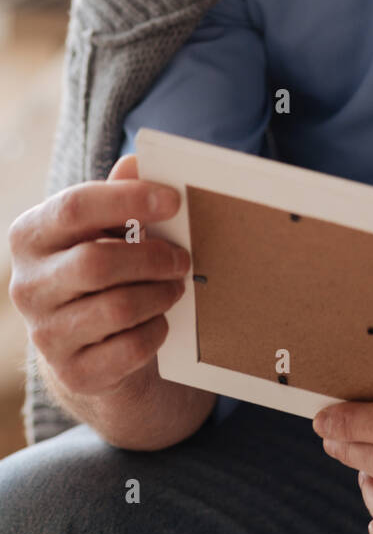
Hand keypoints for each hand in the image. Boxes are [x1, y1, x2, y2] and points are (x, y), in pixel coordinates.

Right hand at [8, 154, 187, 399]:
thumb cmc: (100, 271)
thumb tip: (137, 161)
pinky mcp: (74, 373)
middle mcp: (28, 286)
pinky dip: (156, 331)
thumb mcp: (104, 229)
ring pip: (118, 308)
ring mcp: (45, 335)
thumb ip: (119, 195)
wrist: (87, 346)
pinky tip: (160, 320)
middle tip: (184, 257)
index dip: (128, 200)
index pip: (74, 208)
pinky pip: (130, 348)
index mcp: (31, 236)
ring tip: (176, 285)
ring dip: (160, 294)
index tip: (174, 201)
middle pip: (97, 263)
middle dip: (152, 257)